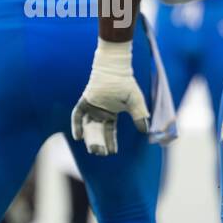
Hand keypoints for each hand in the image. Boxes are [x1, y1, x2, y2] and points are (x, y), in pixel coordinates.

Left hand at [71, 41, 149, 155]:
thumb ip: (139, 115)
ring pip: (88, 127)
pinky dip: (76, 126)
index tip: (112, 152)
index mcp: (111, 114)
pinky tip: (77, 137)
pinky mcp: (84, 102)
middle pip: (97, 132)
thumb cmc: (126, 84)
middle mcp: (99, 113)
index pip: (109, 132)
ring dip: (89, 138)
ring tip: (93, 150)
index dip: (110, 142)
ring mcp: (91, 108)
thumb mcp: (135, 102)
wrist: (115, 69)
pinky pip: (78, 116)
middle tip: (100, 153)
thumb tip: (145, 131)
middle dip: (98, 143)